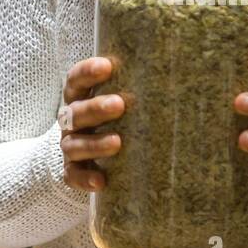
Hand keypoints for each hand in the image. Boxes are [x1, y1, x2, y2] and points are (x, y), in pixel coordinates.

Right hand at [56, 57, 122, 192]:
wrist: (87, 154)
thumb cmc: (113, 118)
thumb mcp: (118, 100)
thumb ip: (135, 88)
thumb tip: (178, 73)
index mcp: (79, 97)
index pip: (76, 80)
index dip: (87, 72)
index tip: (107, 67)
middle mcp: (71, 121)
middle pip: (76, 112)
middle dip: (96, 108)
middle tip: (119, 104)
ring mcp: (69, 146)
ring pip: (74, 144)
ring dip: (94, 143)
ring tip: (117, 142)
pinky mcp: (71, 171)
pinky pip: (73, 176)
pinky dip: (85, 178)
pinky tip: (101, 180)